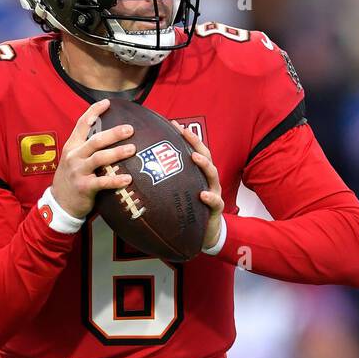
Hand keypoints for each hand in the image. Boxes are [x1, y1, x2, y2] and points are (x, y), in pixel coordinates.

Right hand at [51, 99, 136, 219]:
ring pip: (99, 158)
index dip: (94, 111)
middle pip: (95, 140)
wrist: (59, 203)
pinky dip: (116, 180)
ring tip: (132, 149)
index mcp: (72, 146)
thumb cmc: (71, 179)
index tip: (107, 102)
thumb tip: (107, 135)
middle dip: (114, 133)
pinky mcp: (84, 187)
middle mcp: (74, 156)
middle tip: (130, 129)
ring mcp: (78, 172)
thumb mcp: (72, 159)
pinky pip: (102, 182)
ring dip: (117, 153)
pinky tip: (128, 179)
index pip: (82, 123)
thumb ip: (85, 147)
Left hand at [172, 121, 223, 250]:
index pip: (194, 150)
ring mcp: (214, 192)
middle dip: (196, 143)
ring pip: (213, 175)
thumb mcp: (178, 193)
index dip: (186, 137)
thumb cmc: (189, 210)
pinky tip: (202, 194)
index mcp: (199, 175)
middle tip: (185, 132)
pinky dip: (209, 197)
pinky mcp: (216, 209)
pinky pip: (215, 202)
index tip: (174, 124)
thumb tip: (142, 171)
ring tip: (194, 157)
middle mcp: (208, 180)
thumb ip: (167, 181)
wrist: (204, 233)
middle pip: (206, 156)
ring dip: (204, 164)